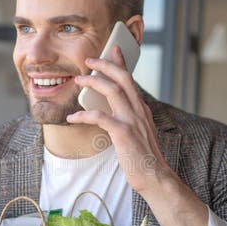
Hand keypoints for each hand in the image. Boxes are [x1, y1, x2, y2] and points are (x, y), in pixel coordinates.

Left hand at [68, 45, 169, 194]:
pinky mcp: (124, 133)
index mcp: (141, 109)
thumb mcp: (138, 132)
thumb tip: (111, 109)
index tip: (113, 49)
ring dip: (94, 82)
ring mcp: (132, 120)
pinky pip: (100, 117)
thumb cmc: (142, 157)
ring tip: (78, 80)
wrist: (155, 176)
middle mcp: (139, 110)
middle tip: (89, 60)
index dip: (121, 62)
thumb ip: (128, 118)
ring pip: (113, 90)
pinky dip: (84, 115)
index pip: (131, 79)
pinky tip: (72, 118)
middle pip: (123, 78)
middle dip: (105, 65)